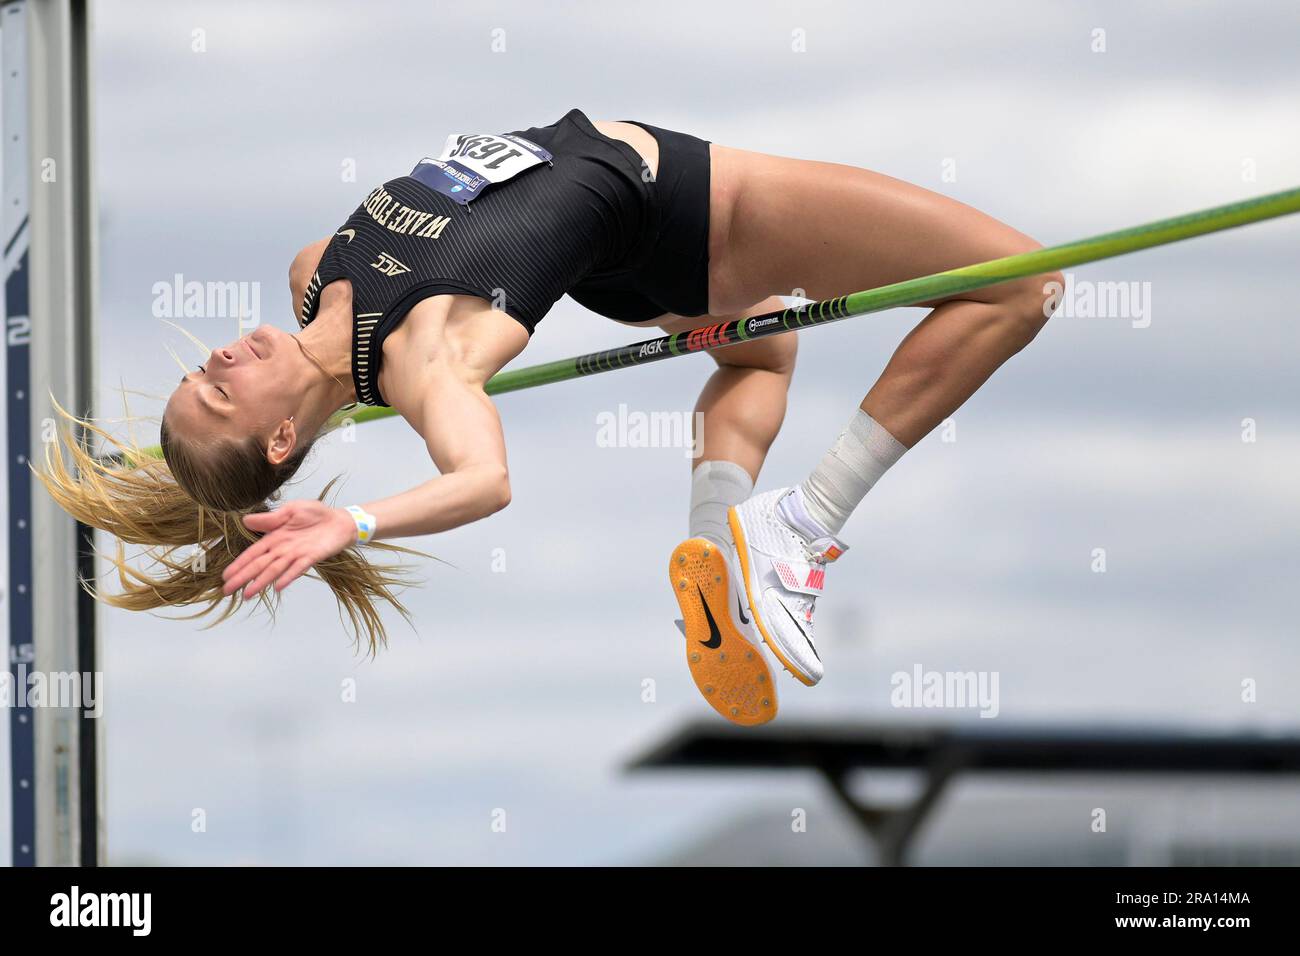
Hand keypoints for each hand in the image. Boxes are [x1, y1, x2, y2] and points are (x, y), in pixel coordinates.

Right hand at [222, 501, 358, 598]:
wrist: (339, 520)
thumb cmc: (315, 515)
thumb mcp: (291, 510)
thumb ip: (270, 519)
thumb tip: (244, 520)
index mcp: (275, 537)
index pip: (253, 553)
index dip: (239, 564)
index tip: (225, 576)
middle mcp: (283, 549)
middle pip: (260, 565)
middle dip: (243, 577)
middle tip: (227, 591)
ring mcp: (296, 555)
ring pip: (275, 570)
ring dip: (261, 582)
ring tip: (247, 595)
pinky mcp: (311, 557)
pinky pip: (298, 568)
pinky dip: (288, 577)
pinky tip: (277, 587)